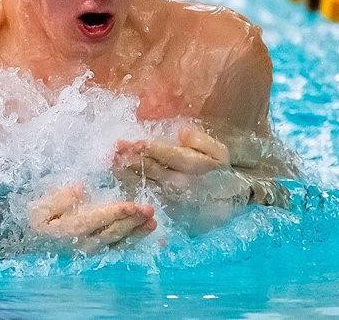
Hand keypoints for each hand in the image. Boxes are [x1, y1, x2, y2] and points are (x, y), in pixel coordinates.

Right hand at [27, 184, 156, 252]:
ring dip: (136, 232)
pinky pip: (118, 246)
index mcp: (68, 231)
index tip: (132, 205)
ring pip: (118, 242)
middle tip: (149, 210)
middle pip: (111, 233)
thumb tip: (80, 190)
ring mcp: (91, 249)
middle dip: (132, 222)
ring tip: (153, 222)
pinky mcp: (96, 250)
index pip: (96, 221)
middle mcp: (82, 244)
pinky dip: (133, 240)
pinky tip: (145, 231)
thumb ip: (60, 199)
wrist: (31, 240)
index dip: (115, 213)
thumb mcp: (40, 207)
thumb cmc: (36, 219)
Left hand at [113, 126, 228, 195]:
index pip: (169, 156)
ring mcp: (169, 197)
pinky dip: (130, 183)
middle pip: (152, 169)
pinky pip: (144, 192)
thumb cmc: (219, 172)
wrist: (225, 202)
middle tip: (116, 147)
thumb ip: (200, 141)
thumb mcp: (219, 153)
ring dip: (127, 170)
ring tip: (113, 159)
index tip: (136, 141)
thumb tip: (181, 134)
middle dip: (133, 157)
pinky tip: (118, 173)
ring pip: (144, 181)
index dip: (152, 149)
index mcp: (193, 168)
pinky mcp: (163, 205)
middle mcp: (179, 185)